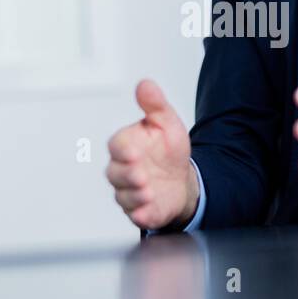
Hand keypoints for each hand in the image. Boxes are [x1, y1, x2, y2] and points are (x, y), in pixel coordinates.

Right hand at [106, 80, 198, 230]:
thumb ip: (155, 104)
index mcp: (127, 145)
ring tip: (148, 192)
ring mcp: (130, 191)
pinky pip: (135, 214)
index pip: (116, 145)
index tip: (133, 152)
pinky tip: (146, 211)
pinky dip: (140, 214)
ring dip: (134, 195)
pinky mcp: (140, 209)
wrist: (182, 178)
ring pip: (123, 195)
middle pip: (115, 173)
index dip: (122, 149)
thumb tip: (145, 84)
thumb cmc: (168, 149)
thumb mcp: (166, 122)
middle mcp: (123, 169)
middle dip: (126, 175)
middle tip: (141, 175)